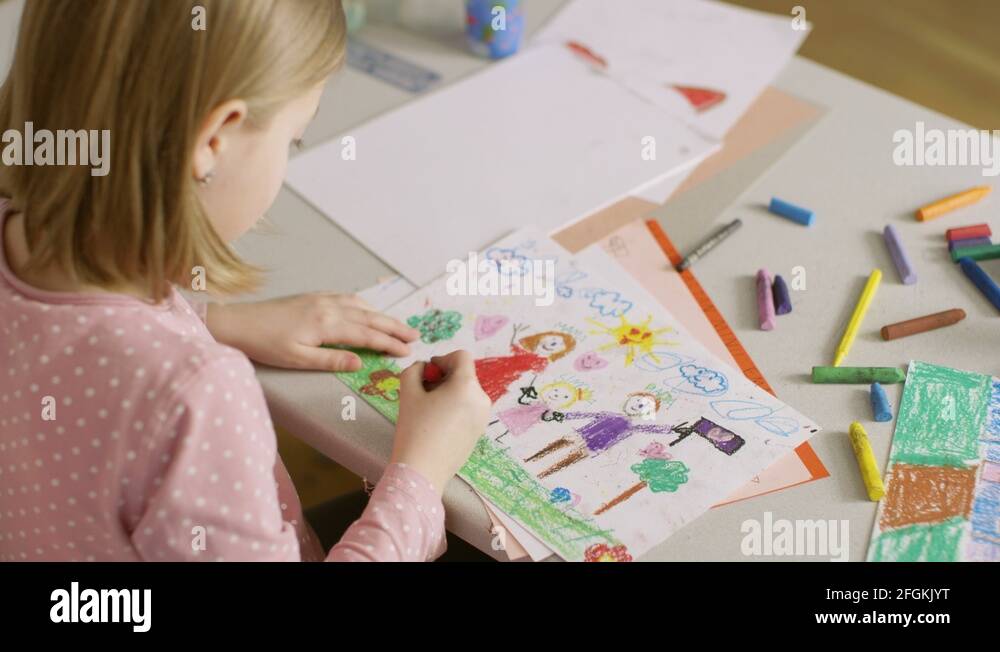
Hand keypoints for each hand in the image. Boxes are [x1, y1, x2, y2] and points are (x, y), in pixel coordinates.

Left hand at [206, 293, 418, 371]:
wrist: (238, 322)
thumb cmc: (265, 344)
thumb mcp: (297, 358)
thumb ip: (331, 359)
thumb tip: (360, 362)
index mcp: (327, 324)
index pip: (367, 335)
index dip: (389, 343)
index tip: (407, 351)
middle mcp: (329, 307)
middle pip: (370, 318)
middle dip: (394, 327)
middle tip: (415, 336)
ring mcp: (322, 299)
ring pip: (361, 306)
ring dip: (382, 316)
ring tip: (399, 326)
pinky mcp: (314, 297)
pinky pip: (348, 298)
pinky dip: (365, 305)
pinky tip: (368, 310)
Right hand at [391, 351, 490, 493]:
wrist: (423, 470)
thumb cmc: (415, 429)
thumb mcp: (408, 393)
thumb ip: (414, 370)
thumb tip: (423, 367)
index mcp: (467, 386)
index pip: (461, 357)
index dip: (442, 359)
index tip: (428, 374)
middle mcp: (481, 399)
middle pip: (464, 375)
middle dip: (444, 378)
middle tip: (423, 393)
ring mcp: (483, 417)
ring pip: (466, 392)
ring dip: (449, 393)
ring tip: (429, 410)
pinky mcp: (480, 432)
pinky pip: (469, 409)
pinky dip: (455, 408)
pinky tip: (437, 424)